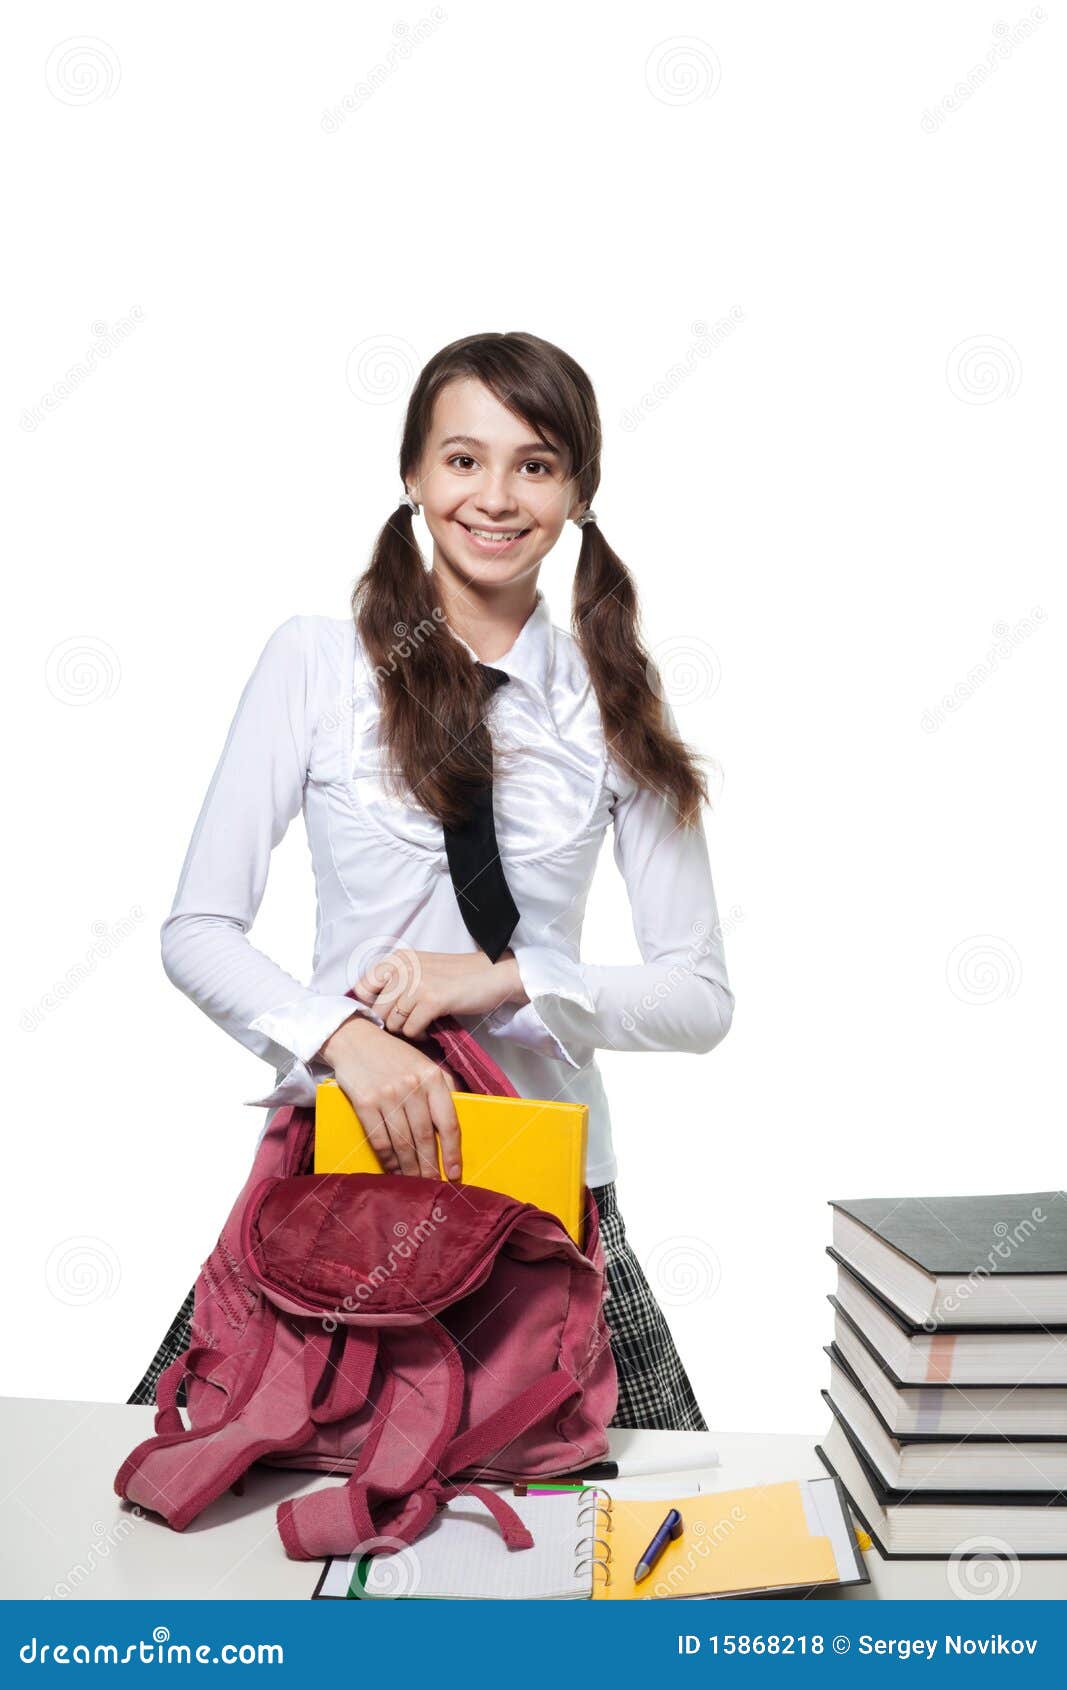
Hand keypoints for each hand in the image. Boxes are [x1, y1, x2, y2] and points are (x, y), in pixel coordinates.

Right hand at [318, 1016, 461, 1179]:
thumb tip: (460, 1113)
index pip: (449, 1122)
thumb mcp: (425, 1063)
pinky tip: (393, 1169)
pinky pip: (380, 1139)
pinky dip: (388, 1159)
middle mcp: (412, 1086)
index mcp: (433, 1077)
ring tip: (414, 1182)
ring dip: (409, 1168)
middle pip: (425, 1137)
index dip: (452, 1151)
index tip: (454, 1173)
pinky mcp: (365, 1102)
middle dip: (430, 1166)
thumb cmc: (394, 1056)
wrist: (355, 1040)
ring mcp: (388, 1095)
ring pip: (403, 1142)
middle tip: (432, 1184)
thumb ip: (444, 1086)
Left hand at [349, 948, 525, 1040]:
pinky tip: (429, 1030)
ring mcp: (417, 983)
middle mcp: (404, 968)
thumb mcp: (420, 969)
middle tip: (407, 1025)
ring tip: (420, 1026)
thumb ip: (396, 982)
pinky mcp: (432, 999)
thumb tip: (371, 1011)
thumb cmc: (456, 976)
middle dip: (391, 1023)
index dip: (369, 1007)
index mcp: (398, 959)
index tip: (384, 1016)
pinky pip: (411, 1029)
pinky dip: (419, 1035)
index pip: (362, 988)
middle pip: (378, 1010)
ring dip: (406, 1031)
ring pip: (393, 1022)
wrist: (491, 975)